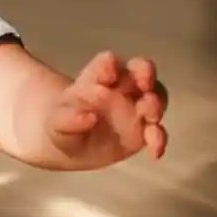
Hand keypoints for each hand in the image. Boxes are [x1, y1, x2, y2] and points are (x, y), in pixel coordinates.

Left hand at [48, 50, 168, 163]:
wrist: (67, 144)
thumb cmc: (62, 122)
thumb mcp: (57, 122)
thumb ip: (67, 119)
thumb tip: (87, 117)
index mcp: (98, 78)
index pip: (107, 64)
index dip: (109, 64)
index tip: (108, 70)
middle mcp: (122, 88)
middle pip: (141, 71)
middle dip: (145, 73)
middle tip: (144, 83)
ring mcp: (136, 108)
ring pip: (155, 97)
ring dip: (156, 105)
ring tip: (150, 115)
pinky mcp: (142, 131)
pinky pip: (156, 132)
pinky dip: (159, 140)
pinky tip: (155, 152)